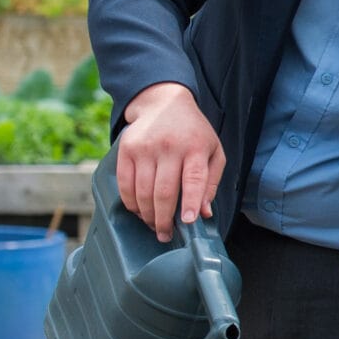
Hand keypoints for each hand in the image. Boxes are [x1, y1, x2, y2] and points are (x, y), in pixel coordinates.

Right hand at [116, 81, 225, 241]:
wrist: (164, 104)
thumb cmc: (193, 133)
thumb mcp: (213, 152)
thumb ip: (210, 182)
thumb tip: (204, 212)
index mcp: (196, 148)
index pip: (194, 179)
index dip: (190, 202)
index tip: (188, 222)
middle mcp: (169, 147)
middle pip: (164, 191)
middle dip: (163, 219)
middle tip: (165, 234)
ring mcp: (145, 148)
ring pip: (143, 191)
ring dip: (147, 215)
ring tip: (153, 225)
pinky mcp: (126, 150)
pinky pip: (125, 184)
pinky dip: (131, 203)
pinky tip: (138, 211)